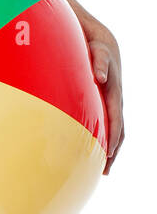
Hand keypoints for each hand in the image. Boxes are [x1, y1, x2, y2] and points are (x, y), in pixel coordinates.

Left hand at [85, 23, 123, 174]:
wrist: (101, 43)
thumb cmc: (95, 47)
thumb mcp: (96, 51)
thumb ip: (98, 62)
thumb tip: (99, 77)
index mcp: (113, 90)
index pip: (116, 119)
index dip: (113, 136)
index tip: (108, 152)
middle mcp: (116, 98)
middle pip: (118, 128)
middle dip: (112, 149)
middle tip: (105, 170)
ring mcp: (112, 102)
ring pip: (116, 129)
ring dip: (111, 149)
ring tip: (104, 169)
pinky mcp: (107, 104)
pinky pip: (110, 125)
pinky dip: (106, 140)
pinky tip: (99, 154)